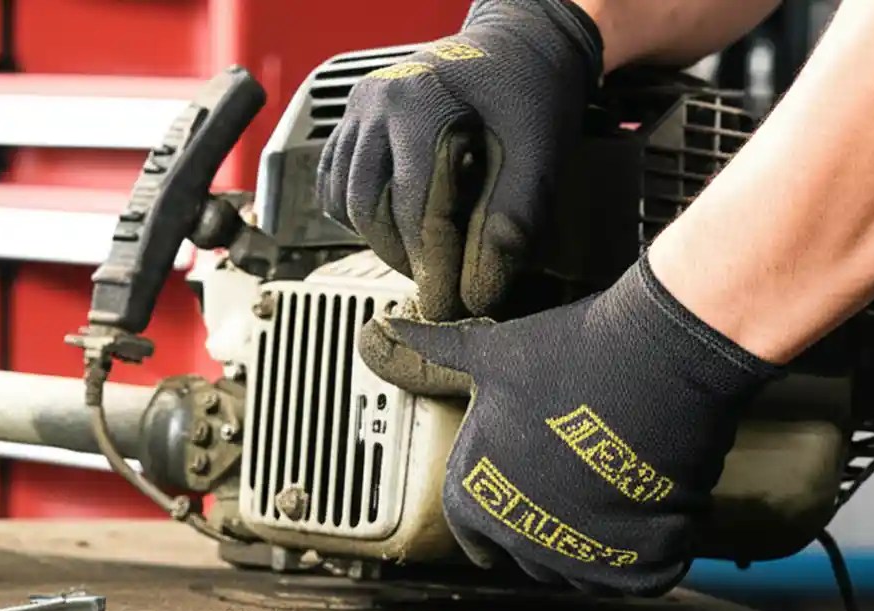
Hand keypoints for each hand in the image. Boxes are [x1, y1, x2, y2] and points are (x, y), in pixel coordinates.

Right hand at [317, 0, 603, 320]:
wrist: (520, 43)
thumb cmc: (533, 91)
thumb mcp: (539, 154)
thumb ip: (512, 220)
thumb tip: (480, 290)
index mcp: (420, 103)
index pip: (413, 209)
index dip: (432, 267)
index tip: (447, 304)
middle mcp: (377, 100)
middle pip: (369, 208)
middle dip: (402, 259)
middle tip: (438, 289)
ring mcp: (359, 106)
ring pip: (344, 199)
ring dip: (378, 239)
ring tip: (421, 260)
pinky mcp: (353, 117)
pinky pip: (334, 180)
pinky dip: (355, 215)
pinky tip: (394, 228)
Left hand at [384, 257, 782, 594]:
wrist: (656, 363)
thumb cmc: (571, 355)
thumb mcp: (494, 352)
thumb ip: (439, 353)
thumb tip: (388, 330)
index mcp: (475, 496)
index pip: (470, 530)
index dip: (492, 515)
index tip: (516, 500)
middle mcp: (519, 539)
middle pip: (527, 553)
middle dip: (546, 525)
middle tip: (576, 479)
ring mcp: (578, 559)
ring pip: (580, 571)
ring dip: (593, 543)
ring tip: (613, 488)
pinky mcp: (634, 566)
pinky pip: (633, 577)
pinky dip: (641, 552)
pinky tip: (648, 504)